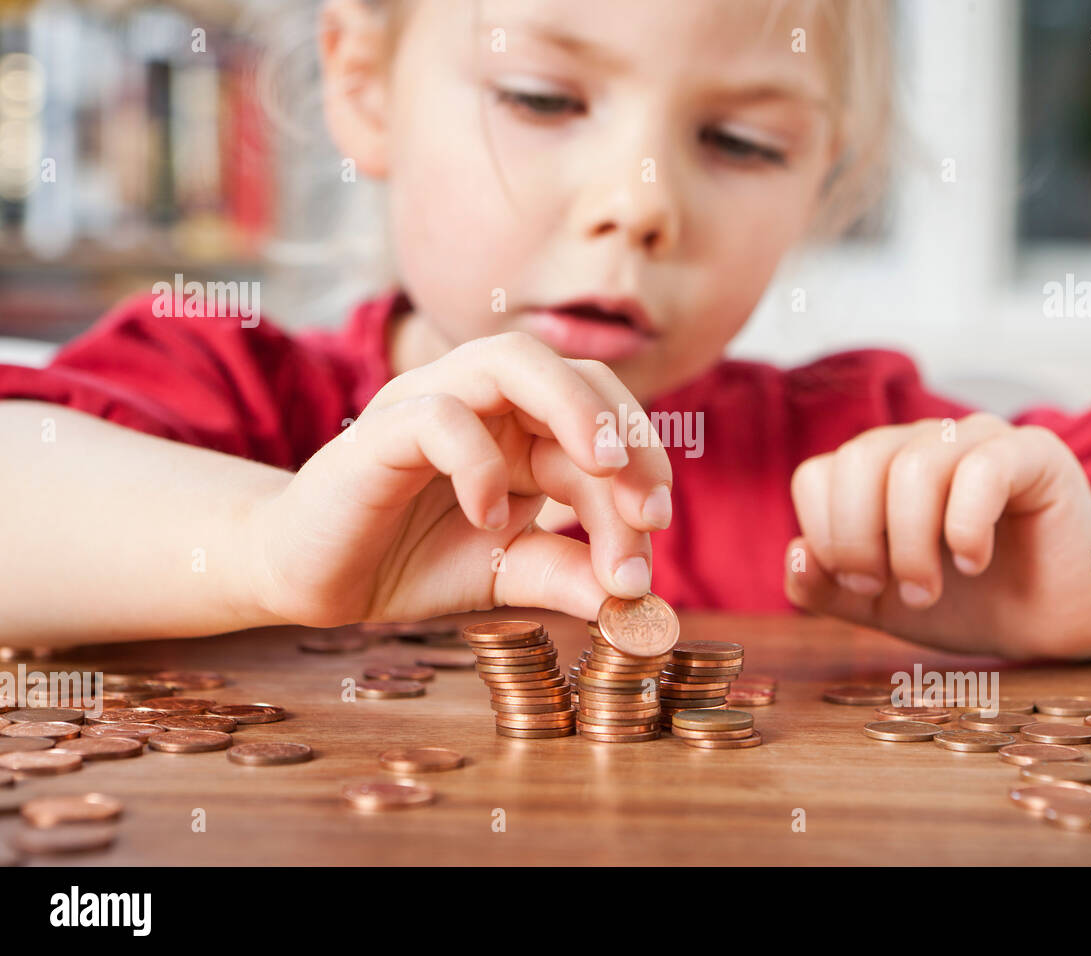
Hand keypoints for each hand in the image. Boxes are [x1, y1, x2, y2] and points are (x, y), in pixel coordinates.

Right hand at [241, 331, 671, 626]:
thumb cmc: (409, 559)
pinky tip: (490, 519)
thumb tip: (637, 597)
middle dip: (626, 438)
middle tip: (651, 512)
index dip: (641, 475)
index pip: (601, 426)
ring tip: (603, 471)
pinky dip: (478, 461)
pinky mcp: (380, 431)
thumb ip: (566, 571)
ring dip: (573, 408)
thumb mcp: (506, 571)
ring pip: (512, 360)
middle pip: (575, 376)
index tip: (654, 541)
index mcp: (522, 427)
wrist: (313, 578)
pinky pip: (439, 415)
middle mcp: (483, 401)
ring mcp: (430, 404)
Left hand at [784, 413, 1090, 658]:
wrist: (1055, 620)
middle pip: (857, 459)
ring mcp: (978, 441)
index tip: (858, 584)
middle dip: (859, 537)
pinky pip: (982, 468)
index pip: (818, 474)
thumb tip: (794, 554)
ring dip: (911, 542)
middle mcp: (923, 444)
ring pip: (914, 464)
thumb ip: (827, 587)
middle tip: (887, 589)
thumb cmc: (970, 602)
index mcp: (879, 471)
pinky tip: (974, 562)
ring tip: (929, 589)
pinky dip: (964, 525)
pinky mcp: (1034, 453)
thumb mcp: (881, 606)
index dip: (824, 533)